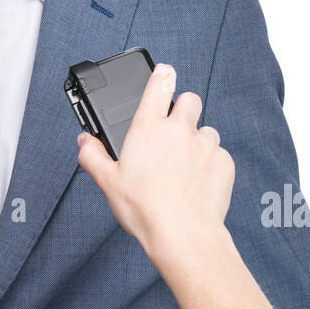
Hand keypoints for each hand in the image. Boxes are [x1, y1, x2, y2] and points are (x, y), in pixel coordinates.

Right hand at [77, 63, 233, 264]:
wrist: (184, 235)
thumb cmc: (145, 210)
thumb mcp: (108, 182)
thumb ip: (92, 155)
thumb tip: (85, 141)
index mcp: (148, 128)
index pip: (159, 84)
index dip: (162, 74)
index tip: (164, 73)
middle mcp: (179, 129)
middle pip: (189, 99)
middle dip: (182, 109)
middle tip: (172, 131)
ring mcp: (205, 144)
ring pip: (206, 128)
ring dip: (197, 139)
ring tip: (184, 165)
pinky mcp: (224, 162)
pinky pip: (218, 153)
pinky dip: (210, 163)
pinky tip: (197, 182)